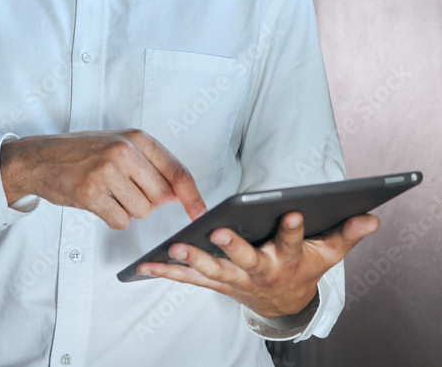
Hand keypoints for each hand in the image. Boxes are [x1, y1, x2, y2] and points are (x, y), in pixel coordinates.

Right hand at [0, 129, 206, 228]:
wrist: (39, 158)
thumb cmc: (80, 152)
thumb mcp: (118, 144)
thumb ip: (149, 164)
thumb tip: (179, 194)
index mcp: (135, 138)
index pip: (177, 171)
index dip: (193, 197)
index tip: (201, 213)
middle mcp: (123, 151)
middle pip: (160, 198)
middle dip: (146, 201)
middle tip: (121, 189)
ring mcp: (106, 171)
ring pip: (141, 212)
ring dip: (125, 209)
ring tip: (105, 191)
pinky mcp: (91, 193)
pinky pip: (120, 221)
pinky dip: (111, 217)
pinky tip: (96, 200)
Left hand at [138, 211, 379, 317]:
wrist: (284, 304)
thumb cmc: (303, 266)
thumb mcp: (328, 252)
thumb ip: (346, 233)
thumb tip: (372, 216)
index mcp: (287, 260)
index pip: (291, 242)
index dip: (292, 229)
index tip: (291, 211)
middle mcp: (258, 271)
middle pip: (245, 259)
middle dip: (231, 247)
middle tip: (215, 233)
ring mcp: (234, 280)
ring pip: (212, 270)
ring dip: (192, 260)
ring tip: (173, 248)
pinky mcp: (214, 283)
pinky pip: (187, 278)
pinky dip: (166, 271)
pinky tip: (144, 265)